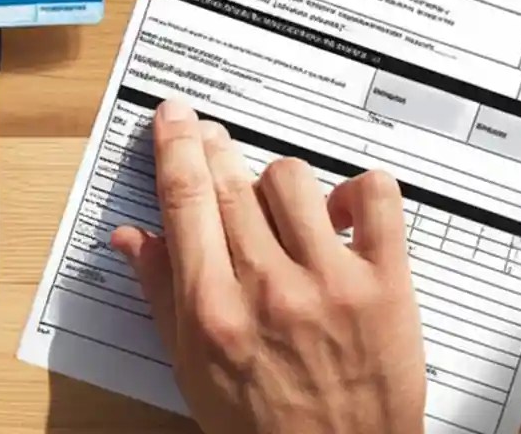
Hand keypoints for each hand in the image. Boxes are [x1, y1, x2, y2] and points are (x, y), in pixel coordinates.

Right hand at [112, 100, 425, 433]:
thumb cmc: (262, 427)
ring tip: (278, 205)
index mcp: (212, 309)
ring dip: (277, 180)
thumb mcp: (192, 369)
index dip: (174, 146)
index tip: (174, 118)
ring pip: (292, 179)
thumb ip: (161, 294)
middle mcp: (268, 289)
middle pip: (231, 181)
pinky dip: (359, 189)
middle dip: (214, 147)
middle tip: (211, 137)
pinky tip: (342, 211)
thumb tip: (132, 236)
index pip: (184, 200)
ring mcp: (331, 283)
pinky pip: (376, 198)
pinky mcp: (387, 284)